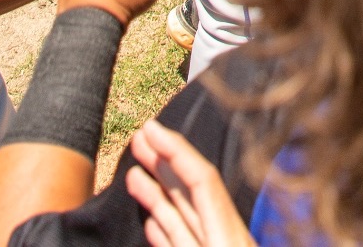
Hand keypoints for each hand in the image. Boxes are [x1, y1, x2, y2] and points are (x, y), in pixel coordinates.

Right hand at [125, 121, 257, 246]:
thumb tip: (164, 215)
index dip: (176, 150)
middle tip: (140, 137)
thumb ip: (190, 222)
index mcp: (229, 237)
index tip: (150, 128)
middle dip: (164, 163)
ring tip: (133, 173)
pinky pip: (182, 246)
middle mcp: (224, 240)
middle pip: (191, 193)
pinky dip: (165, 232)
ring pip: (182, 220)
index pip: (202, 180)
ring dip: (157, 195)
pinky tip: (152, 221)